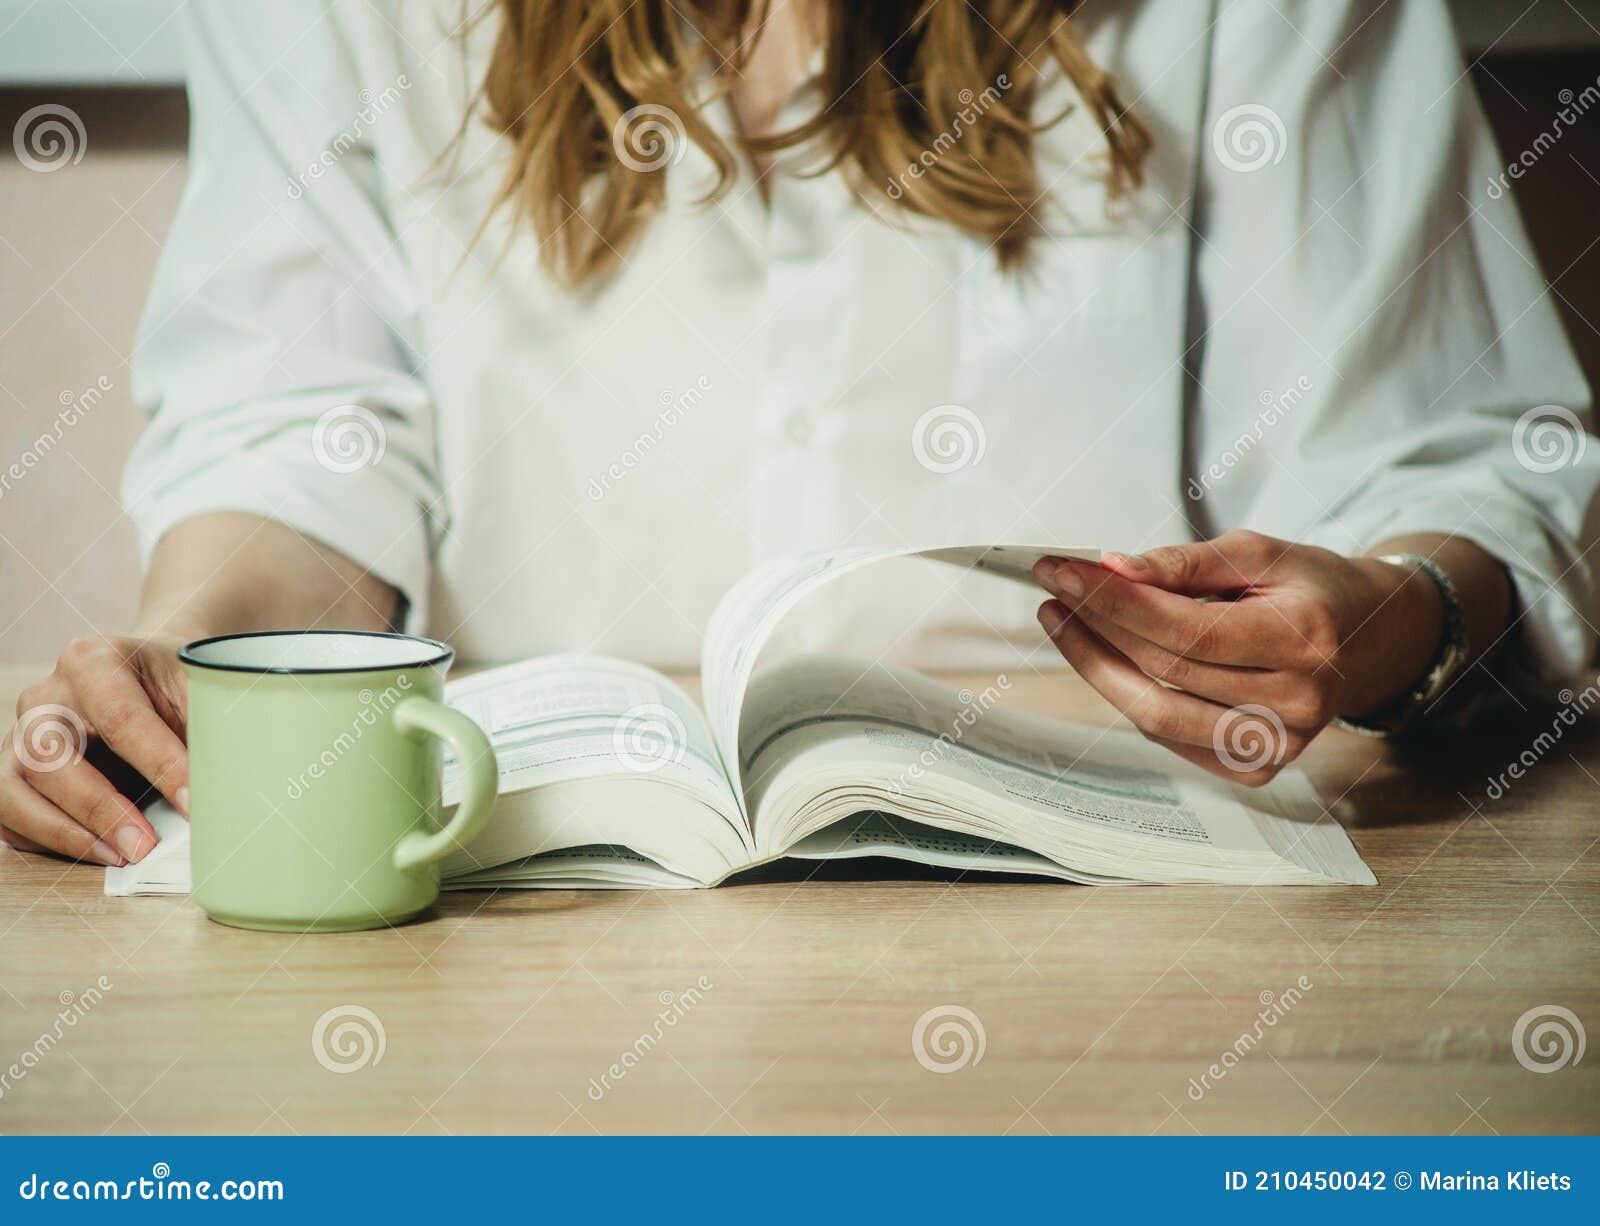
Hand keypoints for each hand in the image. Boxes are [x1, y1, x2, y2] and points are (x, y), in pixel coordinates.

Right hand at [1, 634, 189, 863]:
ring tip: (120, 856)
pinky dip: (46, 841)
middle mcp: (45, 697)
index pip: (120, 718)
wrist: (142, 672)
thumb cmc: (169, 681)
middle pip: (47, 758)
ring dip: (64, 833)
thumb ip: (207, 724)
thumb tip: (224, 787)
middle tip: (144, 846)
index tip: (192, 803)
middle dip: (98, 810)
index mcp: (92, 662)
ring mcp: (20, 734)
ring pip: (12, 792)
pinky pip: (9, 815)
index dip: (158, 765)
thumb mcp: (196, 682)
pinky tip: (94, 851)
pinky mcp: (13, 770)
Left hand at [1033, 530, 1444, 784]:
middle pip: (1165, 671)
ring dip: (1096, 665)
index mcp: (1305, 640)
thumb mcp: (1260, 553)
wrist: (1370, 641)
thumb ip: (1186, 562)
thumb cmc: (1309, 589)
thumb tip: (1112, 568)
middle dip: (1096, 625)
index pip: (1186, 630)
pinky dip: (1130, 696)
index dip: (1115, 602)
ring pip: (1156, 714)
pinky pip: (1168, 737)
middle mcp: (1297, 703)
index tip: (1062, 570)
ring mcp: (1279, 746)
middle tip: (1055, 588)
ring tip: (1063, 619)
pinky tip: (1104, 656)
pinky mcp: (1257, 769)